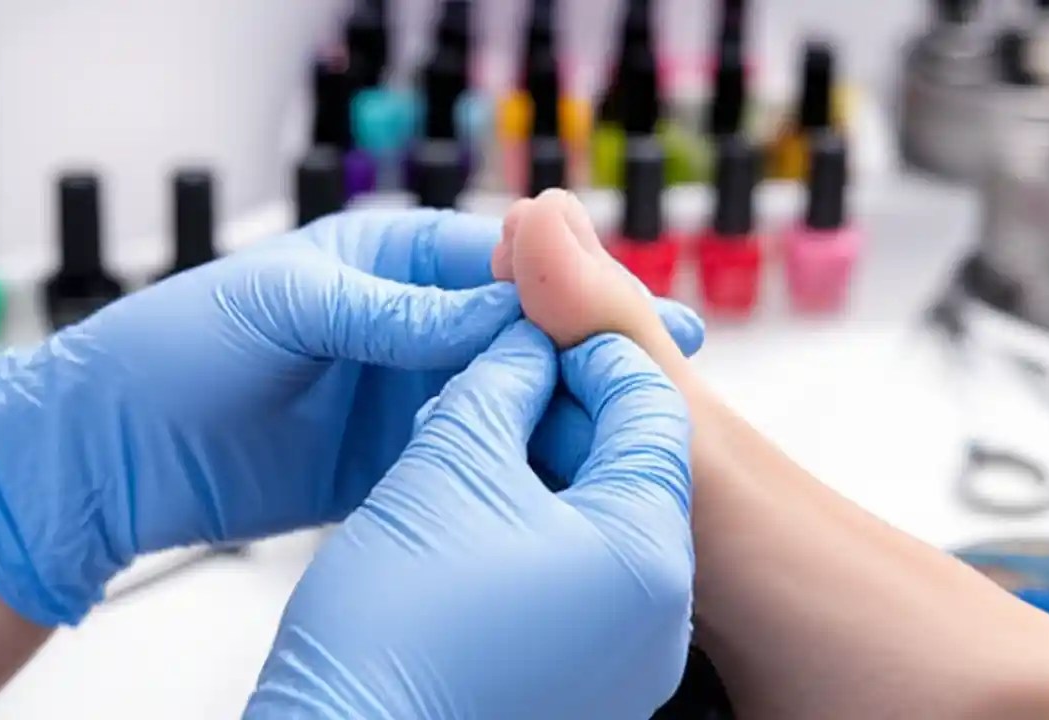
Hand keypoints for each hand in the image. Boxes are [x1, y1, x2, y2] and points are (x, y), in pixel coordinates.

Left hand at [0, 209, 702, 626]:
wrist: (113, 456)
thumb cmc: (173, 351)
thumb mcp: (286, 309)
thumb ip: (392, 311)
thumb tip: (495, 310)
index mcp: (383, 261)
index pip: (495, 263)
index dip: (566, 287)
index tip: (628, 310)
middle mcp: (407, 325)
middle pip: (518, 331)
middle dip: (587, 348)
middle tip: (665, 368)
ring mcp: (407, 393)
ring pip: (507, 395)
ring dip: (564, 409)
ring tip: (632, 428)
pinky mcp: (399, 457)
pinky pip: (474, 453)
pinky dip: (519, 462)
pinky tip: (568, 473)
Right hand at [246, 321, 693, 719]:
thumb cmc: (390, 635)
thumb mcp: (450, 466)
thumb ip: (503, 381)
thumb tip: (526, 344)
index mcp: (646, 554)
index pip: (650, 408)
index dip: (588, 350)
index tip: (540, 328)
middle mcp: (657, 615)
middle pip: (631, 465)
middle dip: (567, 408)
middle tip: (507, 375)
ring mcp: (626, 656)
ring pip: (604, 519)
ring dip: (549, 464)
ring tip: (481, 435)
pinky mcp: (587, 680)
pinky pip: (585, 576)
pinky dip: (543, 526)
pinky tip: (482, 504)